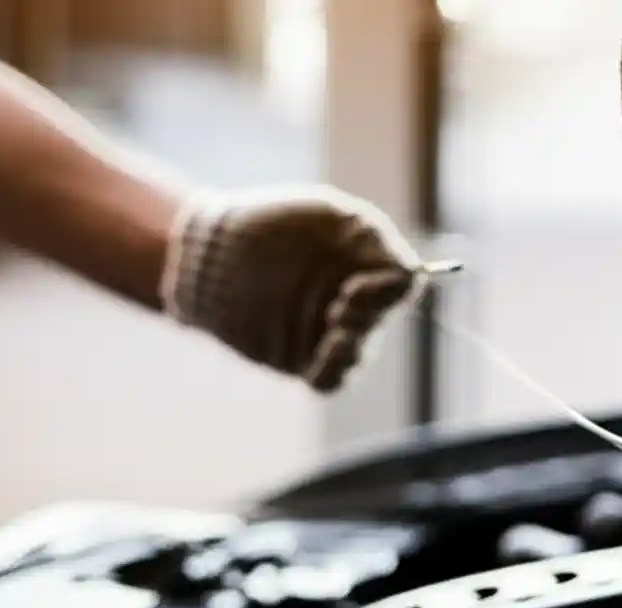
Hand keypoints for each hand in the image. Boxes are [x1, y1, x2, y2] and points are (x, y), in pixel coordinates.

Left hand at [161, 186, 420, 392]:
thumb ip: (363, 237)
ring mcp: (331, 331)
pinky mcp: (303, 357)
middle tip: (335, 311)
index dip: (387, 292)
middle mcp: (356, 300)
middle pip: (380, 320)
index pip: (403, 282)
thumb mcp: (320, 213)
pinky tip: (319, 362)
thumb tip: (409, 272)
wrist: (212, 255)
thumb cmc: (269, 223)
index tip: (352, 291)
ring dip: (351, 351)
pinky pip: (330, 379)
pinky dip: (331, 373)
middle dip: (363, 320)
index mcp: (368, 262)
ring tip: (334, 342)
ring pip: (358, 355)